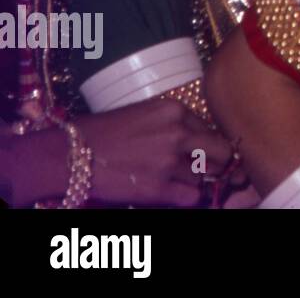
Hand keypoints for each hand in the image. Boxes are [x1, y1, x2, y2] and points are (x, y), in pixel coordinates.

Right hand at [76, 98, 234, 206]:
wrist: (69, 155)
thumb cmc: (101, 132)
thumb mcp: (143, 113)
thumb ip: (173, 123)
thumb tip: (198, 137)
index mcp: (175, 110)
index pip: (211, 128)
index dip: (207, 142)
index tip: (201, 151)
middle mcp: (178, 133)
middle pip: (222, 151)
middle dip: (217, 162)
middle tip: (207, 168)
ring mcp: (170, 161)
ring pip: (203, 176)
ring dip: (192, 180)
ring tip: (170, 179)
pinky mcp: (159, 188)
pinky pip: (192, 197)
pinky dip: (187, 198)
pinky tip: (172, 193)